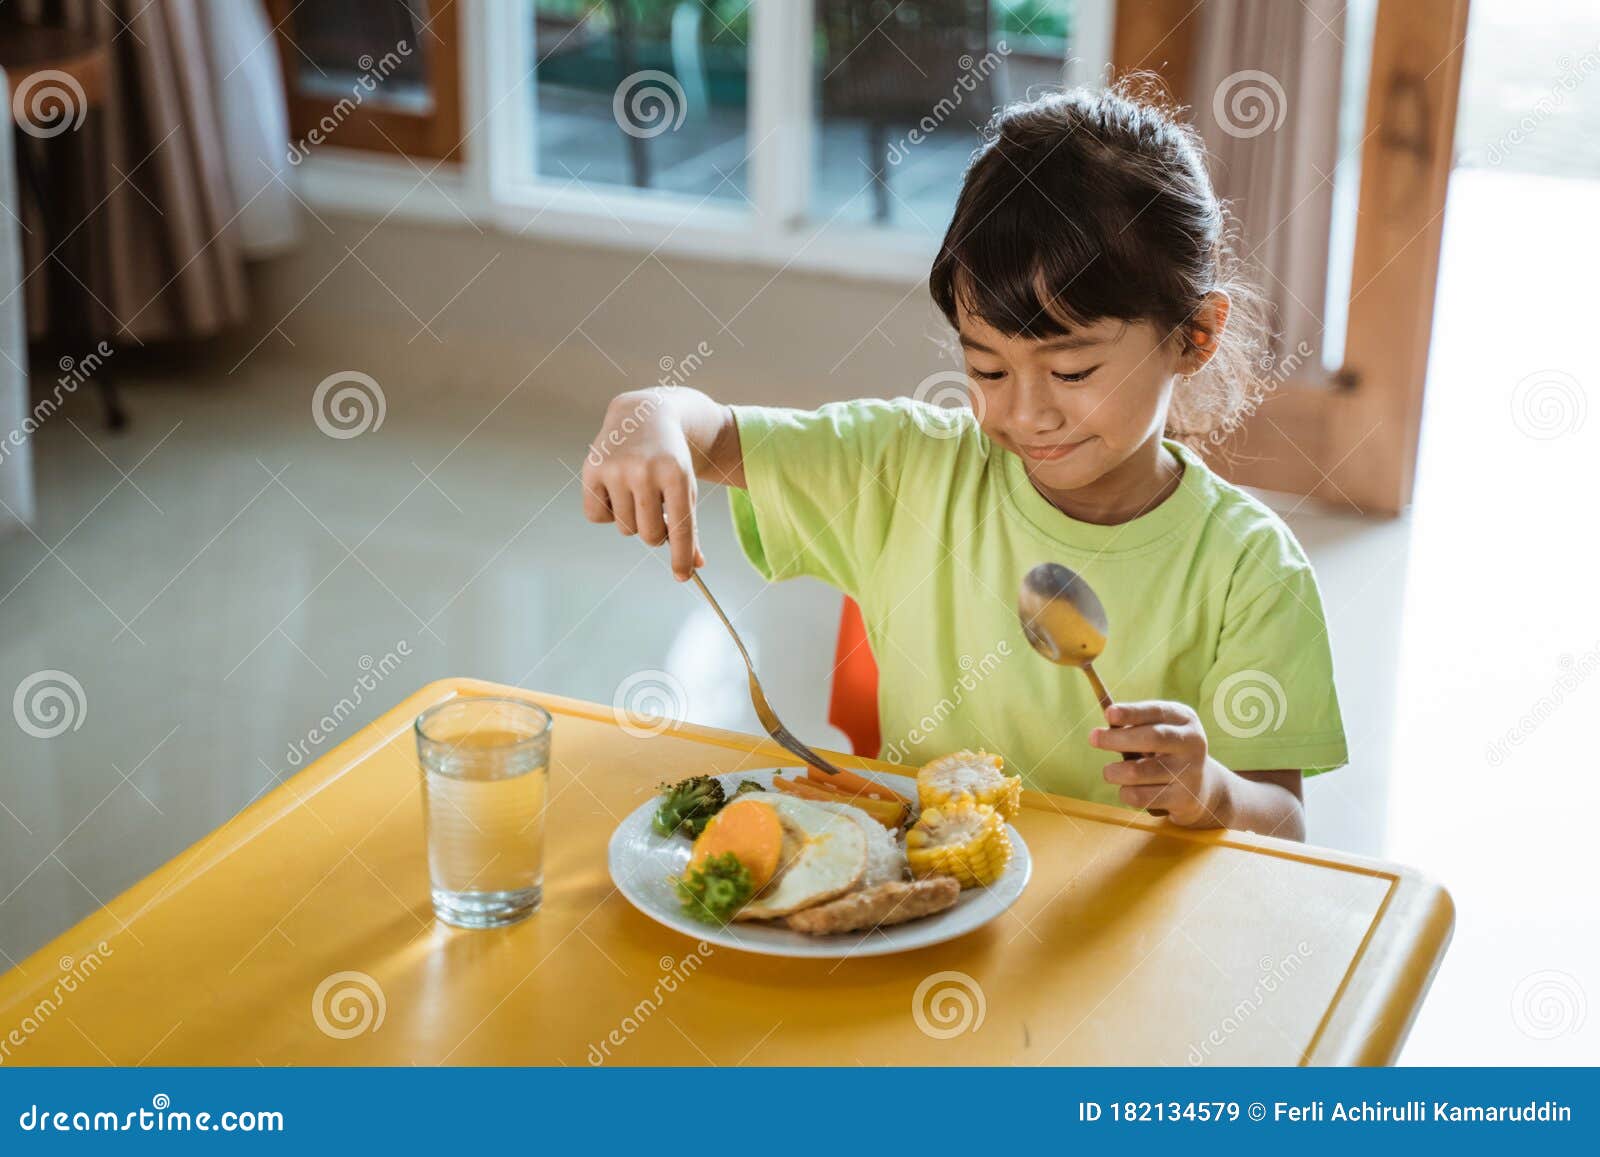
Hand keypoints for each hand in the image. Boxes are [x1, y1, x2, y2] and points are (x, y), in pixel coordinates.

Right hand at [583, 389, 705, 579]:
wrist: (646, 414)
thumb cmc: (671, 459)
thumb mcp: (687, 486)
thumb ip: (688, 527)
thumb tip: (692, 568)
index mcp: (676, 474)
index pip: (680, 527)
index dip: (682, 556)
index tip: (683, 576)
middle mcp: (644, 470)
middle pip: (649, 535)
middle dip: (656, 532)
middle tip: (658, 512)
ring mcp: (615, 468)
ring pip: (624, 529)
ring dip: (632, 519)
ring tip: (637, 491)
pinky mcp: (591, 468)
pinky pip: (597, 517)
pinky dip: (607, 512)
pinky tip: (615, 490)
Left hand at [1089, 700, 1223, 826]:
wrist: (1203, 787)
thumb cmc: (1167, 751)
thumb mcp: (1159, 730)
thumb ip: (1134, 726)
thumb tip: (1103, 727)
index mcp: (1184, 719)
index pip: (1156, 712)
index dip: (1131, 712)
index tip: (1108, 714)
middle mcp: (1192, 743)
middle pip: (1152, 738)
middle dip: (1116, 738)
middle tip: (1093, 738)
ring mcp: (1190, 771)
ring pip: (1138, 772)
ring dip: (1114, 772)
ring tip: (1110, 772)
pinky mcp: (1183, 798)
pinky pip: (1141, 796)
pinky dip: (1125, 793)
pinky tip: (1128, 789)